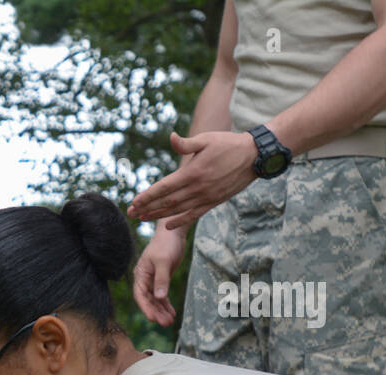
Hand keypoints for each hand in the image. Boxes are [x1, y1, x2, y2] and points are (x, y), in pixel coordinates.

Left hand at [127, 131, 257, 229]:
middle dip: (147, 208)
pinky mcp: (214, 202)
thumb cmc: (228, 143)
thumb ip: (185, 144)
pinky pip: (194, 215)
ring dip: (158, 215)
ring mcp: (206, 197)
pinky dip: (180, 221)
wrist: (255, 156)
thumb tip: (171, 137)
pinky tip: (168, 226)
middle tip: (131, 214)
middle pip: (167, 201)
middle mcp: (198, 187)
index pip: (164, 187)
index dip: (148, 196)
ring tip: (143, 218)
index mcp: (192, 172)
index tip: (134, 202)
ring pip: (177, 210)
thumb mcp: (206, 139)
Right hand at [131, 226, 188, 326]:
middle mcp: (144, 279)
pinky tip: (172, 313)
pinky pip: (162, 295)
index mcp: (141, 274)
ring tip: (169, 321)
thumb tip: (160, 297)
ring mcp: (153, 280)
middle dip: (156, 312)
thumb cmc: (166, 244)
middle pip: (148, 300)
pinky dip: (166, 304)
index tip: (152, 319)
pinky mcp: (161, 279)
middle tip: (165, 323)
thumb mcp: (163, 262)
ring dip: (161, 310)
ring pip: (155, 299)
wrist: (172, 233)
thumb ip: (162, 280)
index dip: (146, 308)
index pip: (141, 295)